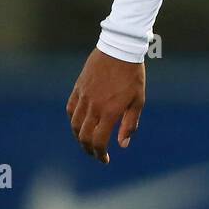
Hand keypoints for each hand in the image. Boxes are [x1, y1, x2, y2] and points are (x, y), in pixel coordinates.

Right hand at [66, 48, 145, 163]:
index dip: (99, 154)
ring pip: (75, 125)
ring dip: (80, 137)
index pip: (98, 141)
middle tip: (95, 153)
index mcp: (110, 112)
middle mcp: (93, 107)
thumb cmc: (133, 75)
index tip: (104, 159)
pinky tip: (80, 123)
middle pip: (84, 137)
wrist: (119, 49)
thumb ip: (130, 124)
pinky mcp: (78, 88)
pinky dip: (73, 120)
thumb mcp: (138, 100)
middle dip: (89, 149)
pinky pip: (70, 109)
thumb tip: (122, 144)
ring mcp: (83, 97)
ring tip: (87, 141)